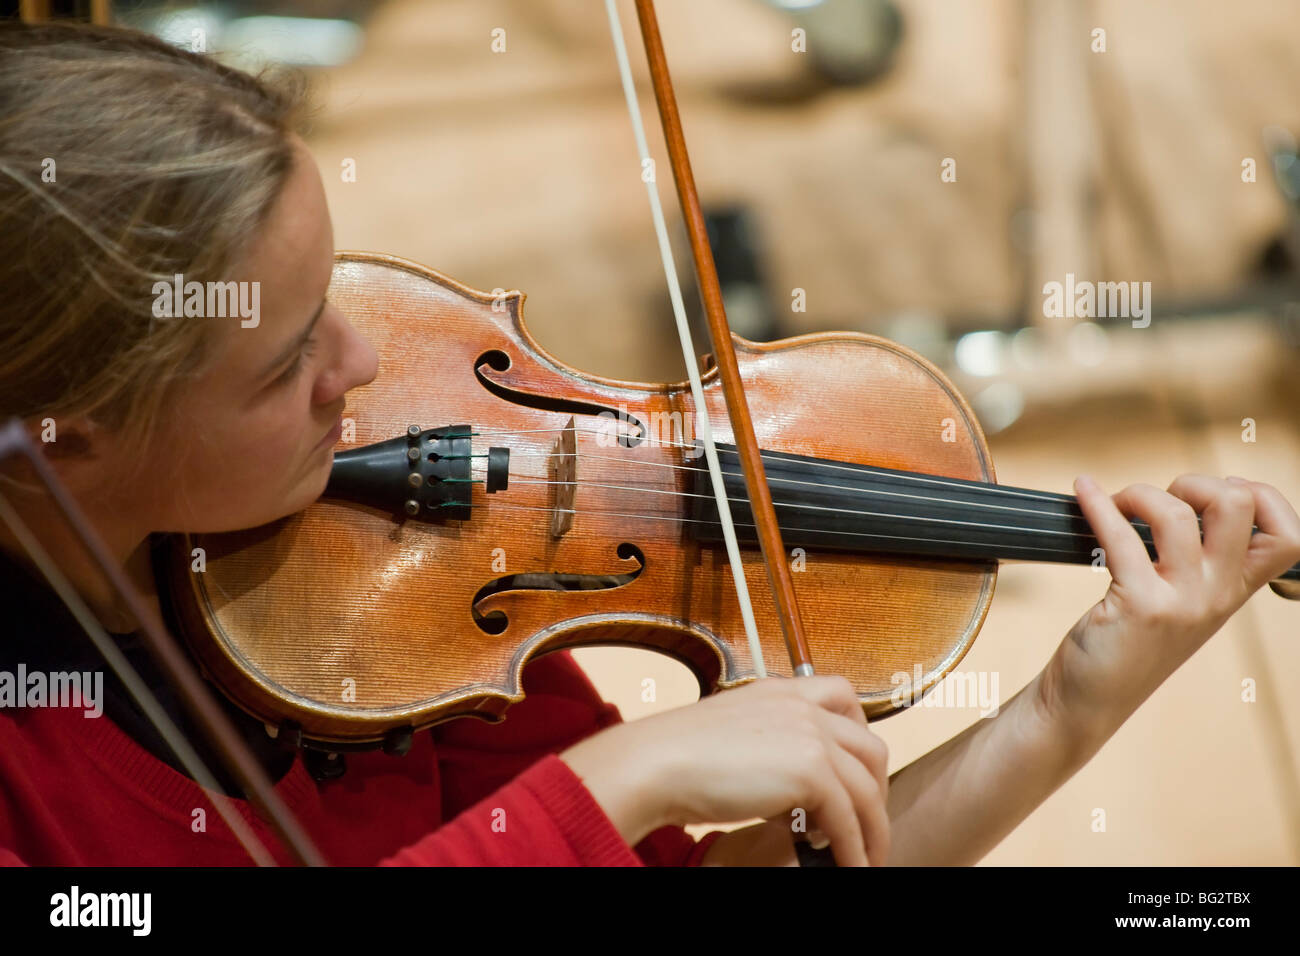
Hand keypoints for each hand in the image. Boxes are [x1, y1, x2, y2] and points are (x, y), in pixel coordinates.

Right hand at [559, 676, 889, 865]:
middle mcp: (800, 705)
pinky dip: (853, 848)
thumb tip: (791, 791)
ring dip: (872, 828)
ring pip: (866, 787)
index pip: (843, 695)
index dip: (860, 732)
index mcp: (780, 690)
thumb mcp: (731, 735)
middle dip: (875, 788)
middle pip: (868, 746)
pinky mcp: (810, 769)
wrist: (655, 763)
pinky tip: (848, 866)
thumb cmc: (675, 756)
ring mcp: (809, 733)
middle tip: (864, 821)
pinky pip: (848, 818)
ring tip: (864, 857)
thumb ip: (767, 747)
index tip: (855, 768)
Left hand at [1040, 473, 1299, 741]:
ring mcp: (1182, 602)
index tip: (1217, 491)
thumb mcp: (1179, 604)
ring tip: (1118, 504)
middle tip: (1162, 500)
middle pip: (1239, 507)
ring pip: (1178, 515)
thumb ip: (1194, 563)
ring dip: (1140, 493)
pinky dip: (1098, 503)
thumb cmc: (1126, 644)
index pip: (1290, 537)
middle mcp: (1217, 597)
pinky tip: (1083, 491)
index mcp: (1234, 593)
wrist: (1089, 701)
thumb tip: (1179, 498)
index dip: (1261, 497)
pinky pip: (1121, 536)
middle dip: (1197, 483)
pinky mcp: (1140, 606)